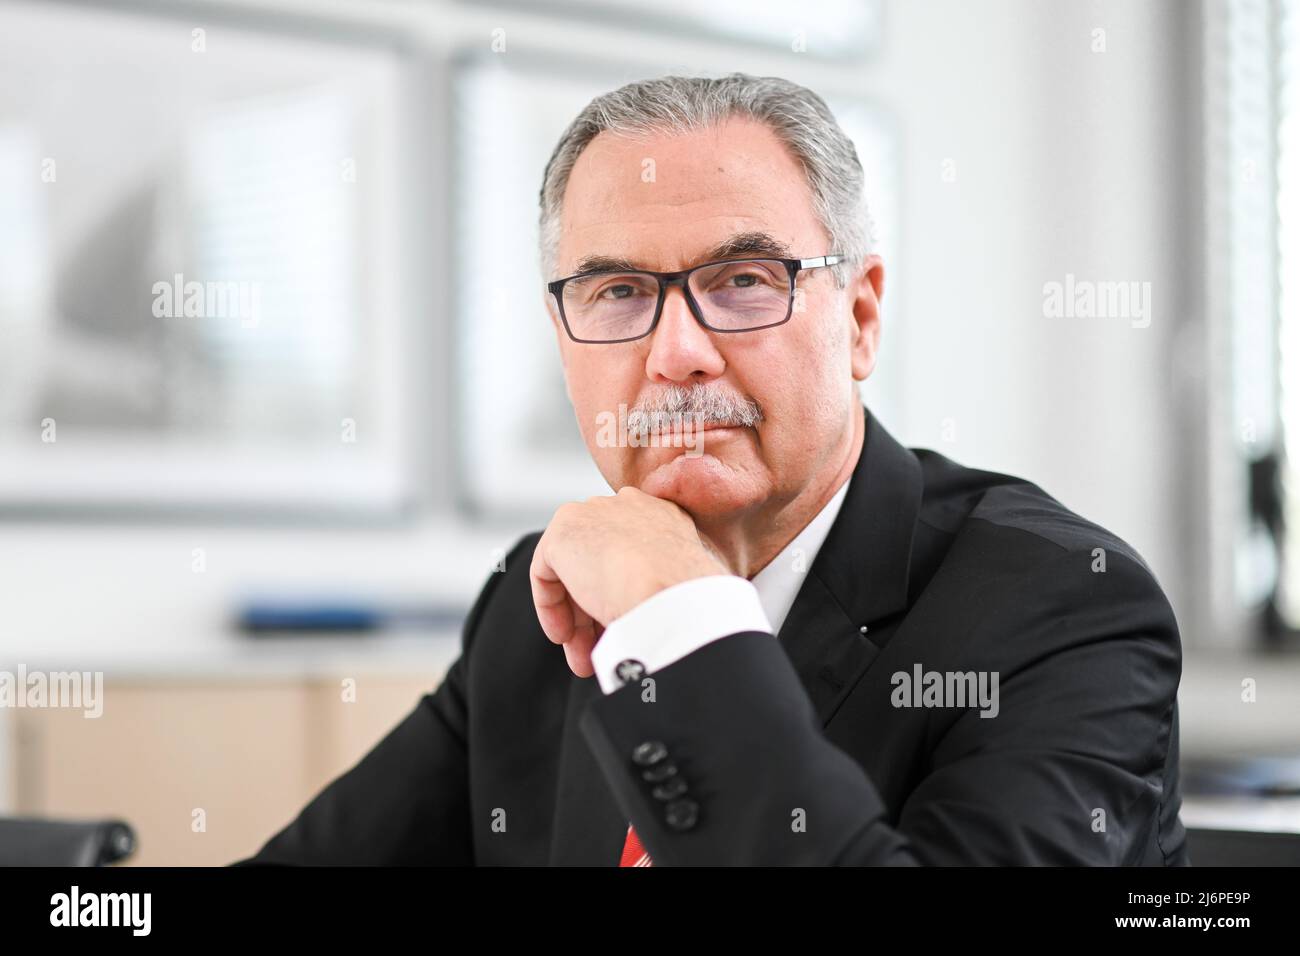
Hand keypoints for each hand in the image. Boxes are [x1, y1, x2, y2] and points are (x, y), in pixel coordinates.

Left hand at [529, 485, 729, 677]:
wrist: (671, 594)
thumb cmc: (687, 604)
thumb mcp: (681, 589)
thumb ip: (656, 586)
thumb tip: (633, 611)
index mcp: (665, 517)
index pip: (631, 553)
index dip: (621, 595)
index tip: (622, 629)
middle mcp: (630, 507)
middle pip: (599, 561)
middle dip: (594, 612)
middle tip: (596, 650)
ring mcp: (595, 513)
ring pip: (574, 569)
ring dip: (576, 617)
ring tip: (583, 658)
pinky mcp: (564, 529)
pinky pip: (546, 572)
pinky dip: (552, 607)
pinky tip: (566, 637)